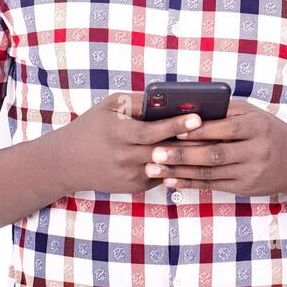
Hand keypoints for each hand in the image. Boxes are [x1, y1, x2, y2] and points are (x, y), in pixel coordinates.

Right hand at [50, 92, 203, 194]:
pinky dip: (177, 167)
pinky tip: (197, 158)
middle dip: (193, 142)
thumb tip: (170, 98)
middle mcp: (125, 158)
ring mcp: (130, 176)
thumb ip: (138, 103)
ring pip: (167, 166)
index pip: (153, 131)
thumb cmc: (92, 126)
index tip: (198, 117)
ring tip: (214, 145)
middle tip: (219, 132)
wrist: (67, 163)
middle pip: (165, 150)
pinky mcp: (134, 187)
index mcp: (118, 134)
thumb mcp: (110, 107)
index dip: (176, 124)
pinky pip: (161, 176)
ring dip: (190, 157)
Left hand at [142, 98, 286, 197]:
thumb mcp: (254, 115)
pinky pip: (212, 186)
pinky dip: (189, 182)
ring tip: (154, 168)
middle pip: (214, 154)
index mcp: (258, 127)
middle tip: (155, 152)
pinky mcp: (244, 188)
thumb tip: (187, 109)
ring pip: (210, 173)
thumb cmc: (267, 131)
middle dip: (182, 154)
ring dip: (179, 171)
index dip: (200, 131)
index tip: (174, 129)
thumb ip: (225, 112)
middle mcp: (256, 151)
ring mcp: (251, 172)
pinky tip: (170, 180)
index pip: (225, 129)